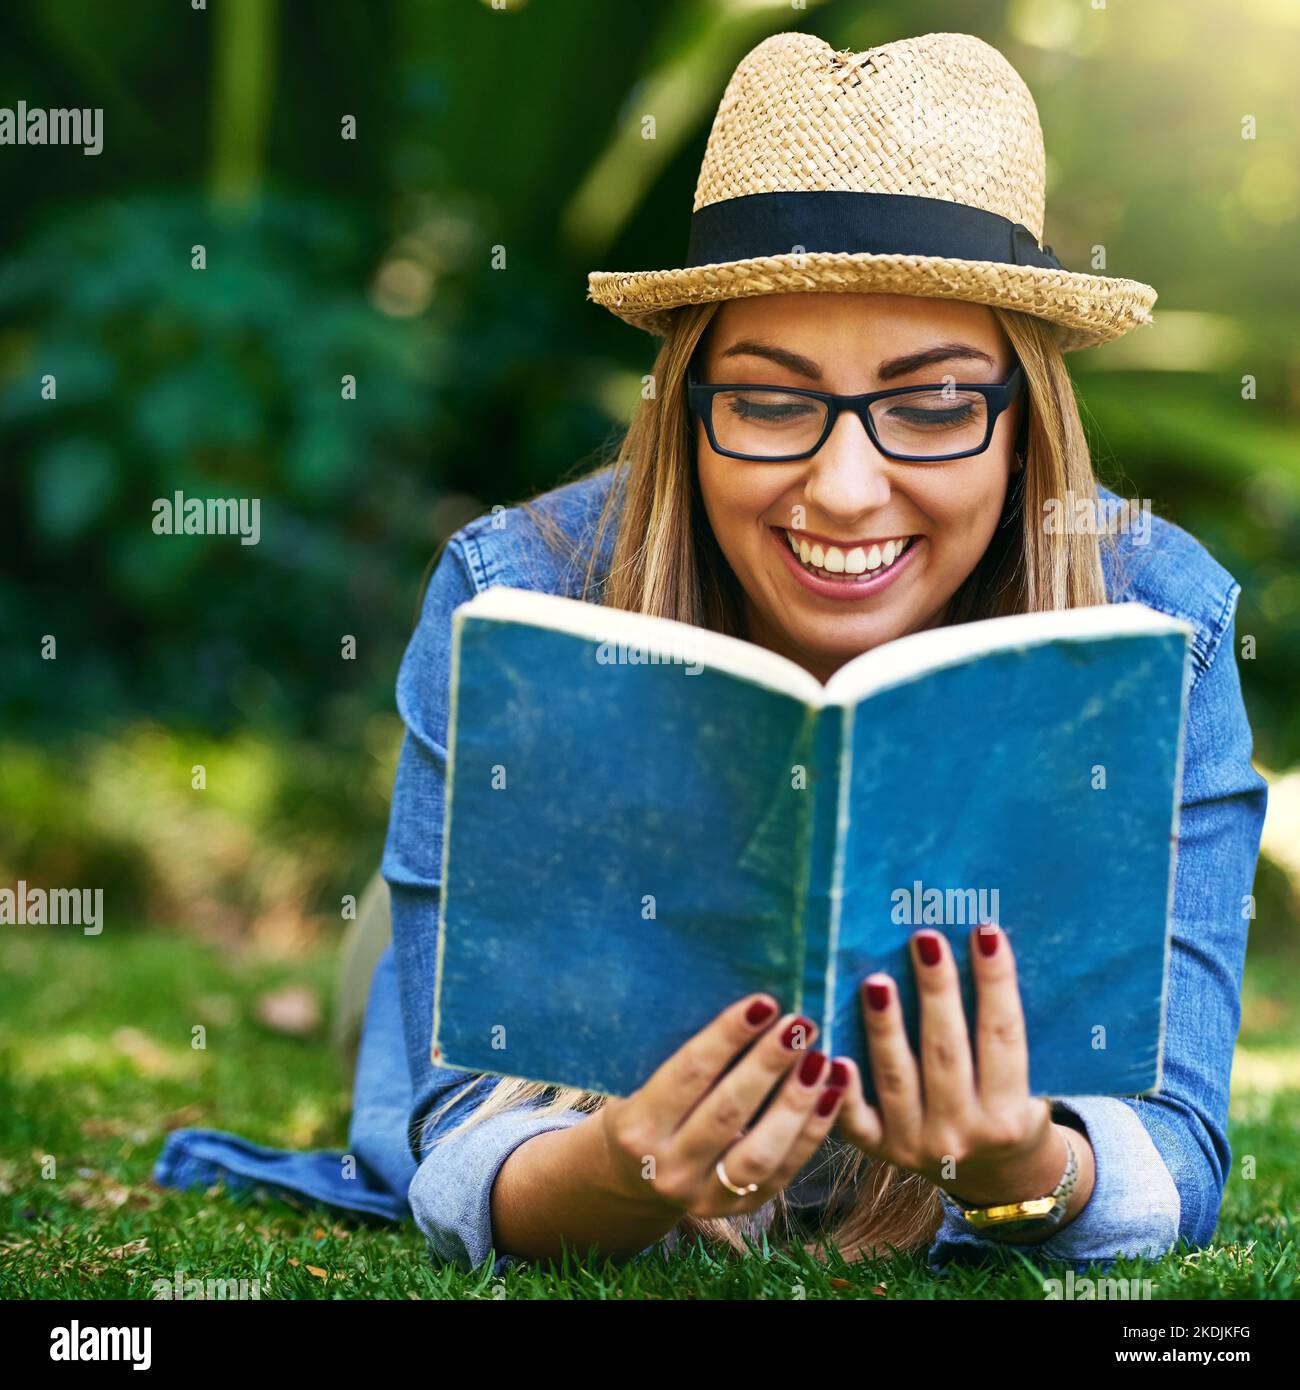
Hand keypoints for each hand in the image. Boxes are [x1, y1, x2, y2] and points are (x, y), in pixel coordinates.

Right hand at [596, 995, 848, 1218]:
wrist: (635, 1178)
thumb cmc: (648, 1106)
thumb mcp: (644, 1081)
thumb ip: (687, 1056)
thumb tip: (751, 1005)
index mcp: (638, 1128)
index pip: (690, 1073)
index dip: (728, 1036)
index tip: (763, 1002)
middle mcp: (668, 1168)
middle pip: (728, 1111)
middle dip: (769, 1063)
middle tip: (800, 1023)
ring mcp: (706, 1196)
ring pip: (761, 1153)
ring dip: (796, 1103)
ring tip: (822, 1059)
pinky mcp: (742, 1209)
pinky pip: (785, 1171)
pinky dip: (814, 1131)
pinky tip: (832, 1092)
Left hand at [834, 924, 1064, 1205]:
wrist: (994, 1180)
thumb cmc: (1007, 1108)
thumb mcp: (1024, 1085)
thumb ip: (1000, 1035)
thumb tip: (984, 945)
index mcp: (1009, 1116)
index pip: (1003, 1036)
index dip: (995, 983)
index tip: (985, 931)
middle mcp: (963, 1134)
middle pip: (946, 1051)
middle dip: (936, 992)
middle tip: (924, 939)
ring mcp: (917, 1145)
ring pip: (896, 1078)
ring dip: (884, 1028)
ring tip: (875, 981)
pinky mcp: (879, 1150)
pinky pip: (855, 1120)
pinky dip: (843, 1089)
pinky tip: (832, 1052)